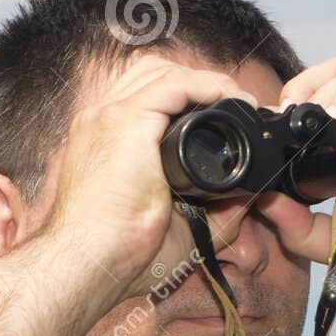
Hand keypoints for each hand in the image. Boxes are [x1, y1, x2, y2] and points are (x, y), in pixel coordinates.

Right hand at [43, 55, 260, 306]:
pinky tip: (230, 98)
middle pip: (151, 76)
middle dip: (195, 83)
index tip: (220, 116)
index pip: (142, 99)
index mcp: (104, 144)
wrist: (88, 263)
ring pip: (163, 73)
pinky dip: (207, 86)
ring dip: (204, 81)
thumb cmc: (117, 256)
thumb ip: (210, 214)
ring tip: (238, 100)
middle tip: (234, 105)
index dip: (184, 100)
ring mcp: (109, 117)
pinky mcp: (125, 121)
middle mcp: (101, 122)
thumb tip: (247, 199)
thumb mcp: (174, 231)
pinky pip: (174, 85)